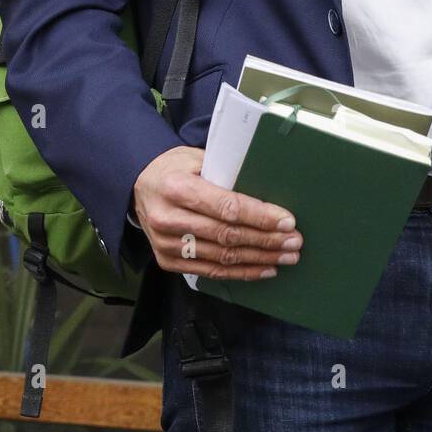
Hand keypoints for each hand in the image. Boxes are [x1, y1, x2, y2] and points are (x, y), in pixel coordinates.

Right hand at [132, 145, 302, 277]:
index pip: (226, 206)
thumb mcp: (197, 158)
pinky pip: (211, 271)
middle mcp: (168, 219)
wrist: (137, 185)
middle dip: (266, 240)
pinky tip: (264, 269)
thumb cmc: (175, 168)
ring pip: (222, 257)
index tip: (287, 221)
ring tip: (286, 257)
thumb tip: (269, 191)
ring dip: (259, 259)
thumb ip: (226, 175)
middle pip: (227, 235)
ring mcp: (166, 244)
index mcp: (177, 187)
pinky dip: (241, 272)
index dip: (260, 216)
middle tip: (294, 242)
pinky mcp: (167, 261)